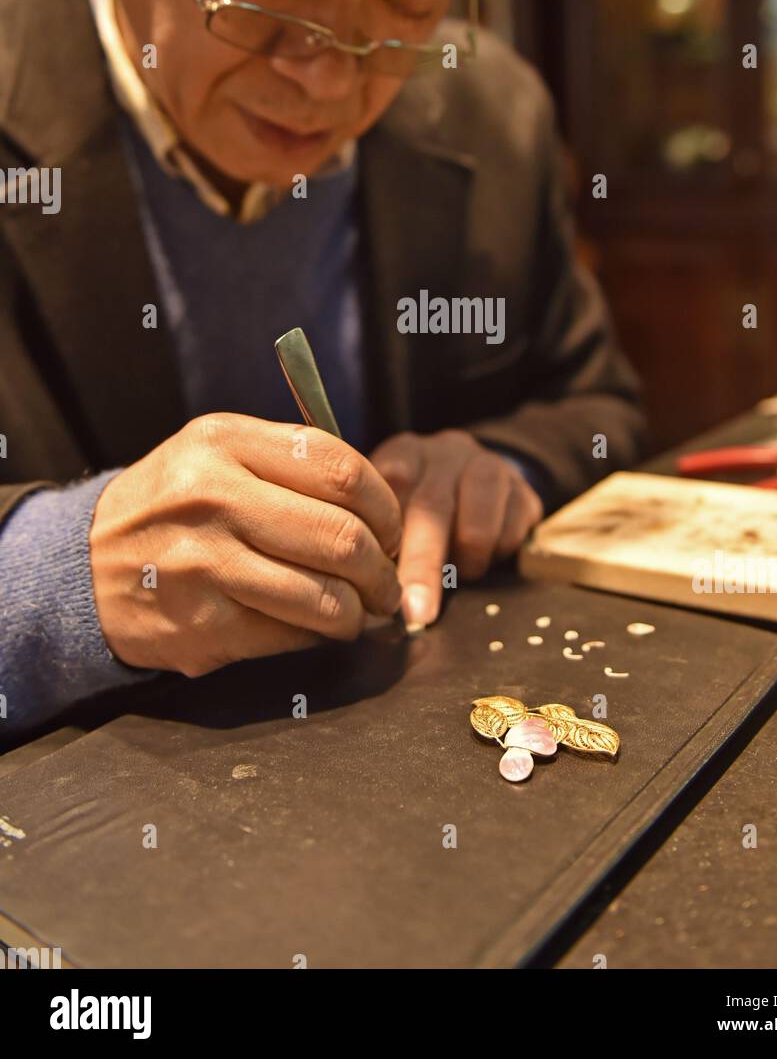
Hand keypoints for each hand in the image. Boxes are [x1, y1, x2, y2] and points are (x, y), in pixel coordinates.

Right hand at [90, 413, 402, 676]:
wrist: (82, 567)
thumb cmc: (173, 506)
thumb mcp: (217, 453)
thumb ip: (290, 462)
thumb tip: (381, 506)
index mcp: (226, 443)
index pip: (342, 470)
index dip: (385, 507)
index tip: (391, 530)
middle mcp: (213, 497)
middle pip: (343, 537)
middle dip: (382, 569)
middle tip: (386, 582)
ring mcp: (204, 565)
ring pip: (325, 598)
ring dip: (358, 613)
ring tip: (360, 611)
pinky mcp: (202, 625)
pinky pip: (291, 636)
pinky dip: (316, 636)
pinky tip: (312, 628)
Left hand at [368, 429, 543, 628]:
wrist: (481, 486)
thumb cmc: (422, 509)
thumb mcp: (394, 507)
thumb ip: (380, 536)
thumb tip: (369, 590)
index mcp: (406, 452)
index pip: (393, 480)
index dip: (387, 528)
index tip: (378, 571)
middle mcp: (447, 451)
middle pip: (432, 508)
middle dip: (423, 566)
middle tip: (416, 611)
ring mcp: (491, 466)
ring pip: (478, 522)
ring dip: (468, 560)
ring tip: (463, 571)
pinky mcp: (525, 492)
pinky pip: (513, 533)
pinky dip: (498, 554)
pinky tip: (488, 554)